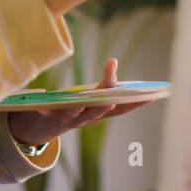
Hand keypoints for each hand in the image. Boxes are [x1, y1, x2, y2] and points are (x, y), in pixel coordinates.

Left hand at [6, 58, 158, 146]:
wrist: (38, 129)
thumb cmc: (69, 108)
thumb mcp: (88, 94)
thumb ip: (104, 83)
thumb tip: (113, 61)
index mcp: (97, 113)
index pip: (119, 109)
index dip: (135, 104)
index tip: (151, 96)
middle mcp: (84, 118)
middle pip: (99, 112)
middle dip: (108, 105)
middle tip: (116, 98)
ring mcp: (65, 119)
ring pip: (76, 115)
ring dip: (84, 110)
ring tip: (95, 102)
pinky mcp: (46, 117)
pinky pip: (46, 113)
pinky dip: (45, 109)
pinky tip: (41, 105)